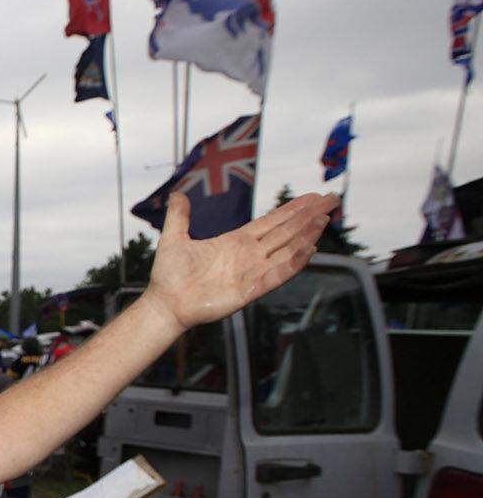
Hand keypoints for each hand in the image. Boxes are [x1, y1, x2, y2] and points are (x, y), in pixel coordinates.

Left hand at [143, 191, 334, 329]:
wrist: (165, 303)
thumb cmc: (170, 276)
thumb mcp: (174, 238)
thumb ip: (179, 216)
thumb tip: (178, 193)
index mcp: (236, 242)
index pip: (272, 222)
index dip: (294, 210)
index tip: (314, 198)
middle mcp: (249, 255)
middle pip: (286, 232)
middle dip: (309, 216)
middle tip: (333, 200)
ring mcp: (252, 272)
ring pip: (287, 250)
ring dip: (306, 235)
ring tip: (324, 219)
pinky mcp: (250, 289)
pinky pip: (277, 274)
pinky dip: (294, 263)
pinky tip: (310, 249)